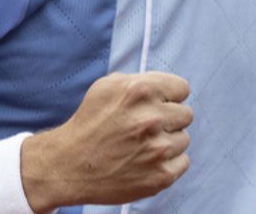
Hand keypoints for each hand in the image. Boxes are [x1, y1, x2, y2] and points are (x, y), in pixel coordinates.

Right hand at [21, 71, 192, 209]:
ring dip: (167, 141)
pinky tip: (146, 161)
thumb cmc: (90, 122)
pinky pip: (183, 161)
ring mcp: (157, 149)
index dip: (168, 97)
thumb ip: (143, 81)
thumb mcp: (108, 86)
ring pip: (184, 139)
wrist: (69, 165)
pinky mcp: (161, 176)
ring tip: (142, 146)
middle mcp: (151, 119)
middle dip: (168, 119)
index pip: (182, 89)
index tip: (155, 105)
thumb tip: (172, 88)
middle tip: (144, 128)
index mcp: (140, 91)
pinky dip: (168, 163)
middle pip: (186, 114)